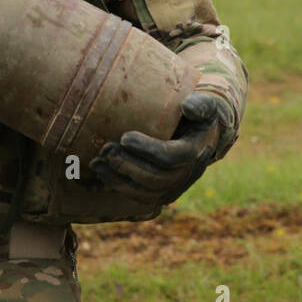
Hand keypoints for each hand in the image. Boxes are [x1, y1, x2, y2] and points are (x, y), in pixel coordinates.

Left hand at [88, 93, 234, 208]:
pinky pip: (140, 197)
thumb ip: (199, 104)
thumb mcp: (205, 104)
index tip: (123, 137)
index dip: (146, 149)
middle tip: (106, 150)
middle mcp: (186, 175)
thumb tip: (187, 106)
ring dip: (119, 180)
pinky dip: (120, 187)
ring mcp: (174, 188)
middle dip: (127, 165)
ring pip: (145, 193)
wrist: (200, 136)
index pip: (169, 156)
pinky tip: (102, 173)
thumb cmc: (197, 115)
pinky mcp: (162, 194)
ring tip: (97, 163)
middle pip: (155, 178)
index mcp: (194, 151)